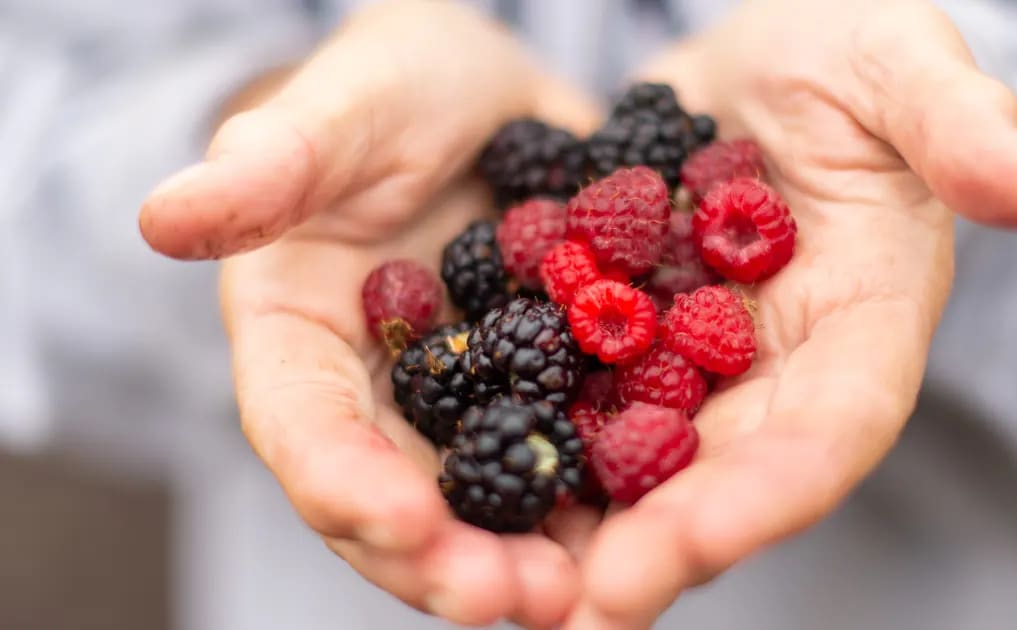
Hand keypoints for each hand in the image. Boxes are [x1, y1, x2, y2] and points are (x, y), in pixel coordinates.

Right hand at [139, 3, 599, 626]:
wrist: (494, 98)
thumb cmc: (398, 86)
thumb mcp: (345, 106)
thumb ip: (270, 164)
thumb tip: (162, 217)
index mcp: (301, 335)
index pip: (303, 427)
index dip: (344, 482)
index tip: (402, 522)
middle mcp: (377, 392)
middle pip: (392, 500)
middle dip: (444, 561)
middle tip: (511, 602)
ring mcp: (463, 405)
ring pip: (480, 505)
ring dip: (525, 562)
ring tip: (581, 600)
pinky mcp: (544, 396)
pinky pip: (566, 461)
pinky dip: (596, 508)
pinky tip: (642, 534)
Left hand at [565, 1, 1016, 627]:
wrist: (755, 60)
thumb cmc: (846, 54)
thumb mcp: (898, 64)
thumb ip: (954, 119)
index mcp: (863, 321)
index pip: (832, 427)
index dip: (771, 492)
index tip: (694, 541)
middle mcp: (778, 368)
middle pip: (727, 475)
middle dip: (660, 544)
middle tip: (582, 606)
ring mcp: (696, 364)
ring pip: (642, 461)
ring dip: (580, 526)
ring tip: (505, 583)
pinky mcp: (623, 339)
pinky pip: (572, 398)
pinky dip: (523, 440)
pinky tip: (459, 483)